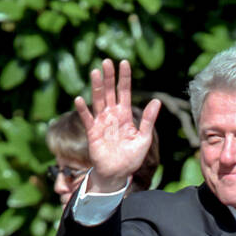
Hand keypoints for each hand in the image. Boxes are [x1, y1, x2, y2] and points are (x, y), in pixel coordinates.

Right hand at [74, 59, 160, 192]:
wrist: (118, 174)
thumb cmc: (131, 158)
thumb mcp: (144, 139)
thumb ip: (148, 120)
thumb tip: (156, 101)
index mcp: (125, 115)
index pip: (124, 92)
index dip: (124, 78)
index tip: (124, 62)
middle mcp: (112, 115)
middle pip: (110, 91)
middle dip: (109, 77)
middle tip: (106, 61)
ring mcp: (101, 122)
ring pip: (98, 100)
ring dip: (97, 87)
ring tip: (95, 72)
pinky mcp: (92, 132)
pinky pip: (87, 119)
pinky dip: (83, 110)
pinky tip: (79, 99)